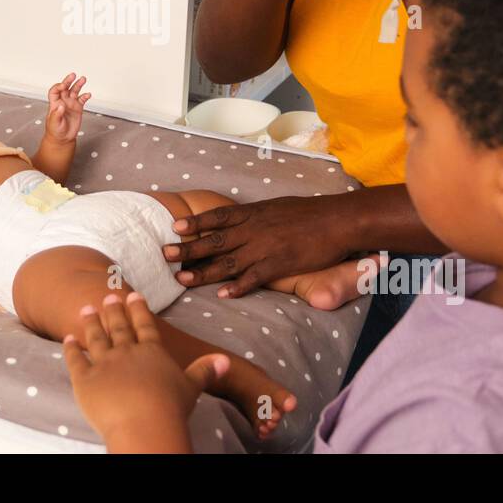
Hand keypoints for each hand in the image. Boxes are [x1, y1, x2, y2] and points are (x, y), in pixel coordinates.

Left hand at [44, 73, 89, 143]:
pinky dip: (85, 96)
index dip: (59, 86)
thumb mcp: (54, 123)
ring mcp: (71, 104)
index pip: (55, 91)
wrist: (63, 138)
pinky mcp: (78, 108)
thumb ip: (57, 114)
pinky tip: (88, 94)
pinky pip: (82, 99)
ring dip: (78, 85)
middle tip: (73, 75)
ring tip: (83, 79)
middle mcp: (63, 102)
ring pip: (74, 91)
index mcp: (55, 103)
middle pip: (65, 87)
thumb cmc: (55, 131)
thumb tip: (61, 106)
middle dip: (68, 81)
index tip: (64, 86)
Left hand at [63, 292, 226, 451]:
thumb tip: (225, 359)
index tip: (134, 295)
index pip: (145, 324)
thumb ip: (205, 370)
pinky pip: (75, 359)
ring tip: (86, 309)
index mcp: (152, 351)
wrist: (143, 424)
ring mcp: (104, 363)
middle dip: (113, 310)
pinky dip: (70, 348)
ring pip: (95, 337)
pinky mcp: (85, 379)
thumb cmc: (170, 408)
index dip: (139, 309)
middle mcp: (127, 351)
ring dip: (90, 322)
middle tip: (108, 296)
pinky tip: (67, 339)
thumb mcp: (192, 387)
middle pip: (118, 326)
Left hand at [164, 195, 352, 297]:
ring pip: (227, 261)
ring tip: (182, 280)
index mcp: (253, 213)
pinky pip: (253, 277)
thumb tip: (243, 220)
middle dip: (188, 248)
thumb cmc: (309, 213)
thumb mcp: (277, 207)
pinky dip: (237, 286)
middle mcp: (254, 229)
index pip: (218, 216)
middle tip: (165, 254)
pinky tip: (222, 294)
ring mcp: (265, 247)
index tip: (175, 226)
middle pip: (214, 240)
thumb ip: (257, 216)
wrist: (337, 220)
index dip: (195, 222)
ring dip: (203, 271)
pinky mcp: (279, 264)